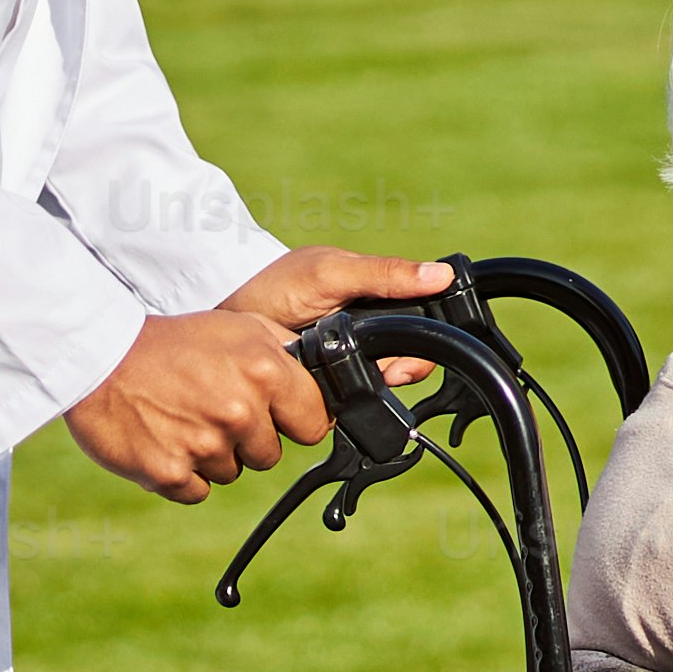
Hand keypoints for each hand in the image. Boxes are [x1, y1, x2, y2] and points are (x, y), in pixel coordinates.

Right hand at [65, 308, 335, 501]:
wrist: (97, 357)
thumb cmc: (170, 341)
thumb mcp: (237, 326)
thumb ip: (284, 352)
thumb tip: (323, 378)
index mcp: (264, 371)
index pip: (314, 423)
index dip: (292, 419)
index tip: (271, 411)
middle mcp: (239, 411)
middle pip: (270, 454)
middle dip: (247, 437)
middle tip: (210, 406)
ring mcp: (204, 445)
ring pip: (232, 472)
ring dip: (212, 454)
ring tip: (181, 417)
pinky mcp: (170, 474)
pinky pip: (197, 490)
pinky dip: (183, 473)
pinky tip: (164, 439)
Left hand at [226, 243, 461, 408]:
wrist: (231, 330)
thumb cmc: (276, 289)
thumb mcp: (330, 274)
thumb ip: (383, 274)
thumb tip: (441, 275)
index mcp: (378, 292)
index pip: (425, 314)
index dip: (426, 336)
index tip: (413, 350)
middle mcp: (371, 327)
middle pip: (414, 352)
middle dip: (404, 365)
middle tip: (387, 371)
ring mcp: (356, 357)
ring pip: (392, 378)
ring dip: (382, 381)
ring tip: (360, 377)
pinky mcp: (338, 385)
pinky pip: (364, 397)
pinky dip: (360, 397)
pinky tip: (346, 391)